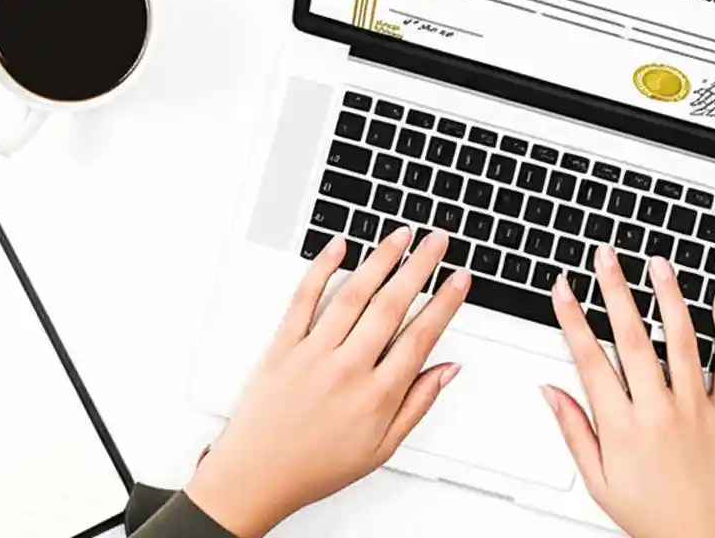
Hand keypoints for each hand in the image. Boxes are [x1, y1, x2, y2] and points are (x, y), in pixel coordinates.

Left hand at [186, 227, 469, 536]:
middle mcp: (347, 369)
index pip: (421, 336)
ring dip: (381, 259)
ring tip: (401, 236)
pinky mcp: (282, 346)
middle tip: (437, 241)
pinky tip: (339, 247)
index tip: (459, 279)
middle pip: (391, 305)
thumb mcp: (382, 448)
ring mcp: (312, 354)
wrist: (255, 477)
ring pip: (353, 294)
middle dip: (420, 267)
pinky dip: (321, 268)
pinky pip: (303, 299)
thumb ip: (418, 404)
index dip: (445, 303)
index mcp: (376, 396)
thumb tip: (447, 369)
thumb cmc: (316, 466)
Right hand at [543, 250, 714, 537]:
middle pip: (631, 337)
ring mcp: (697, 407)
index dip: (572, 319)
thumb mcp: (599, 482)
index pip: (590, 359)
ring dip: (668, 296)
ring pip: (681, 339)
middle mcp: (659, 411)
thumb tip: (552, 391)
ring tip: (657, 263)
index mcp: (623, 427)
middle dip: (615, 289)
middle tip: (605, 256)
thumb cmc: (654, 515)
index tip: (563, 289)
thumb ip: (575, 431)